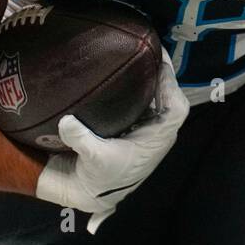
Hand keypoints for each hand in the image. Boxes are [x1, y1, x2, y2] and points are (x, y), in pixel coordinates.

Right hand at [35, 44, 188, 232]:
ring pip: (158, 100)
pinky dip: (139, 89)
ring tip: (139, 56)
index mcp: (158, 139)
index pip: (176, 108)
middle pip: (169, 98)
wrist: (92, 192)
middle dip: (162, 76)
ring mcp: (147, 129)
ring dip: (151, 81)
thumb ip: (82, 140)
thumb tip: (67, 121)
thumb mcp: (93, 159)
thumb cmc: (100, 177)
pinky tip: (127, 73)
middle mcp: (157, 132)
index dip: (171, 85)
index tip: (161, 62)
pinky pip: (144, 104)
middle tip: (149, 51)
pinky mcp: (135, 127)